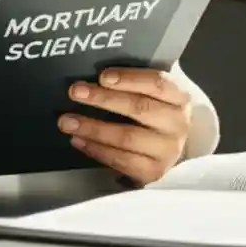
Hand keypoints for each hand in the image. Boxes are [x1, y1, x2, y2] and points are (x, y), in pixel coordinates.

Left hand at [59, 68, 190, 185]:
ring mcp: (167, 151)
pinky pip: (120, 160)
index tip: (102, 76)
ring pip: (127, 137)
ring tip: (66, 121)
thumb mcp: (155, 94)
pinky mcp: (153, 172)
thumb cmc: (156, 113)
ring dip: (93, 128)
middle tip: (75, 92)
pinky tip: (77, 140)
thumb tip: (98, 74)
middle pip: (139, 108)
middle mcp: (177, 124)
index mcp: (179, 98)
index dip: (128, 78)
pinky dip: (95, 149)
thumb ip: (135, 81)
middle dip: (103, 99)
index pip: (156, 83)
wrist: (171, 149)